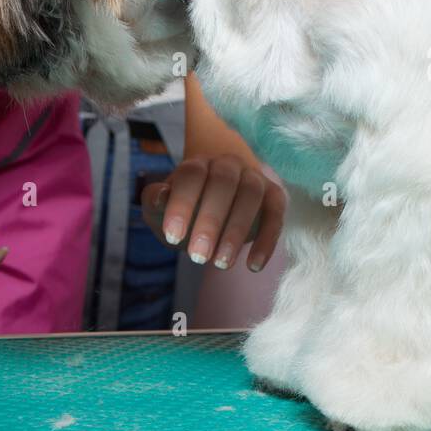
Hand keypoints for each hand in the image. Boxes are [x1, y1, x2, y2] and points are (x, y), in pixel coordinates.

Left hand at [140, 154, 284, 271]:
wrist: (218, 204)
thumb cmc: (187, 210)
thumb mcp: (161, 209)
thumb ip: (154, 202)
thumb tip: (160, 196)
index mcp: (198, 165)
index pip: (191, 175)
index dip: (182, 203)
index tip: (173, 236)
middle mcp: (228, 165)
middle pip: (224, 183)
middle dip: (210, 221)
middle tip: (198, 257)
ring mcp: (255, 178)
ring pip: (252, 194)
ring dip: (238, 230)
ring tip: (222, 264)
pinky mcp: (274, 197)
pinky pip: (276, 214)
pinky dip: (267, 240)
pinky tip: (254, 266)